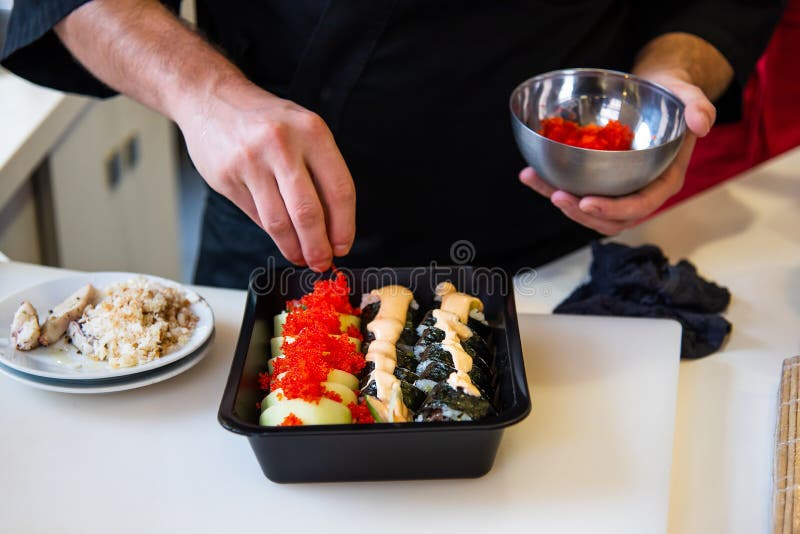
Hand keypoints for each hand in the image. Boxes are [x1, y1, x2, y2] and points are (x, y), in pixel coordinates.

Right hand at [176, 79, 355, 270]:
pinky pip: (256, 216)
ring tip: (302, 257)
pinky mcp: (227, 178)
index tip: (342, 245)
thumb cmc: (267, 120)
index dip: (344, 226)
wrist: (211, 98)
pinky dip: (272, 233)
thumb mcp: (303, 131)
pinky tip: (281, 239)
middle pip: (308, 212)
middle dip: (318, 246)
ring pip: (279, 222)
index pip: (339, 190)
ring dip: (294, 248)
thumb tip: (333, 228)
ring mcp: (250, 162)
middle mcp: (281, 145)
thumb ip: (320, 173)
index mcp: (312, 131)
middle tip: (322, 262)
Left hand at [519, 70, 715, 234]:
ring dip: (560, 202)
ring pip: (588, 210)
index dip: (614, 210)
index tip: (587, 203)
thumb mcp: (688, 94)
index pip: (640, 205)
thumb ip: (698, 106)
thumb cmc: (671, 95)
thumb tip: (701, 123)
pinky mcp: (598, 180)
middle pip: (611, 219)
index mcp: (664, 180)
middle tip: (556, 197)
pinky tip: (528, 172)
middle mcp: (640, 190)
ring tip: (534, 182)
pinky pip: (575, 191)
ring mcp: (617, 188)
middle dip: (581, 214)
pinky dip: (549, 185)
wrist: (653, 91)